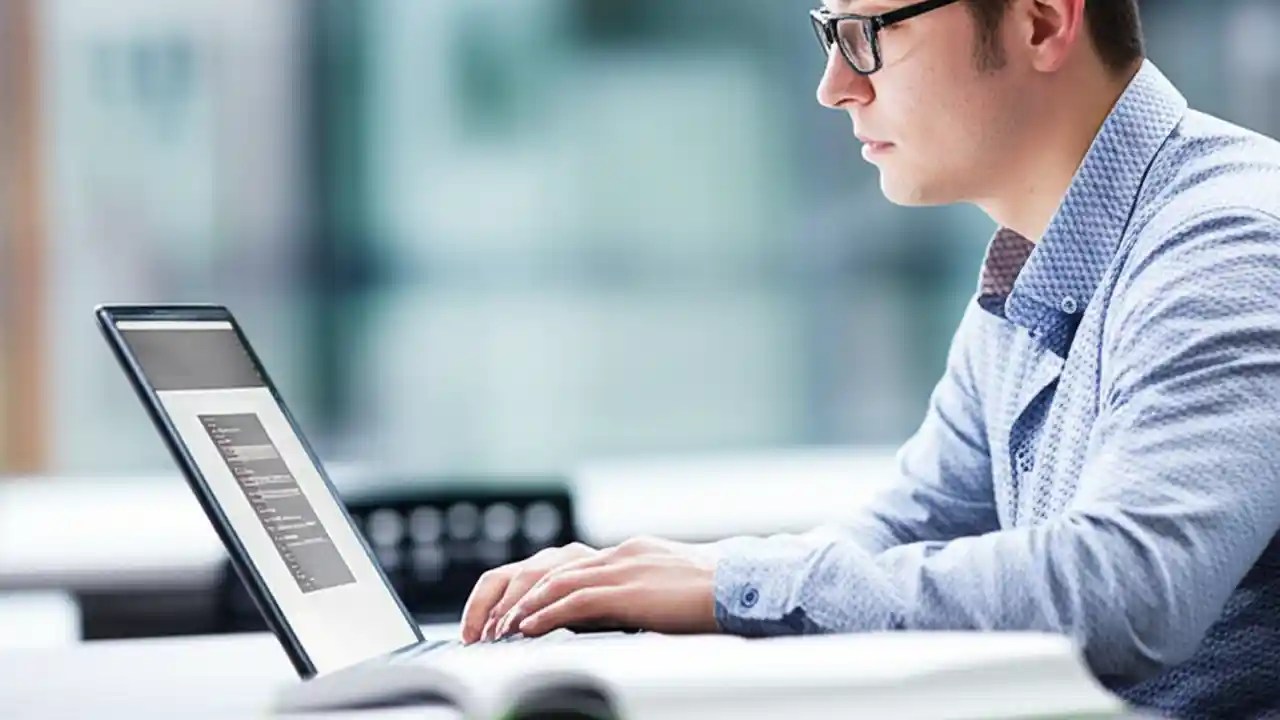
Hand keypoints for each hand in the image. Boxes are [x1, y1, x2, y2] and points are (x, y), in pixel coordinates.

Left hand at [459, 537, 718, 642]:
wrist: (743, 587)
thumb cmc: (715, 593)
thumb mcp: (668, 587)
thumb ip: (640, 592)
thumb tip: (622, 612)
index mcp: (629, 552)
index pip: (568, 565)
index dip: (536, 587)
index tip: (516, 608)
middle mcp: (620, 554)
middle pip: (552, 569)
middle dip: (518, 596)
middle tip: (494, 621)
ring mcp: (623, 569)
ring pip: (555, 584)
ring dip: (523, 609)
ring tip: (501, 630)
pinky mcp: (628, 591)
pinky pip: (574, 602)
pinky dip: (545, 615)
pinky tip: (527, 629)